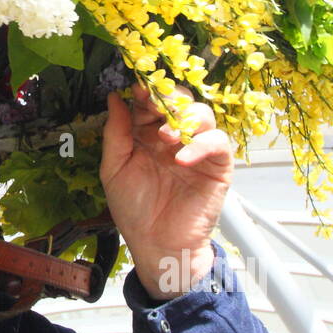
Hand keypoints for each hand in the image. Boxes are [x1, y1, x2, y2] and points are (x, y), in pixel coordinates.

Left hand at [99, 83, 234, 299]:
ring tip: (166, 137)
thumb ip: (116, 133)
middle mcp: (174, 137)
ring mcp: (197, 150)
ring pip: (203, 115)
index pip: (152, 102)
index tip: (137, 87)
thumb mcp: (114, 168)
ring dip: (185, 119)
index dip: (146, 92)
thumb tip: (114, 98)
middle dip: (168, 98)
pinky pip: (219, 143)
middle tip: (155, 104)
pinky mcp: (217, 167)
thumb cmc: (134, 209)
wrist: (156, 245)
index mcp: (147, 134)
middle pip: (181, 101)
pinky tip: (182, 159)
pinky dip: (203, 144)